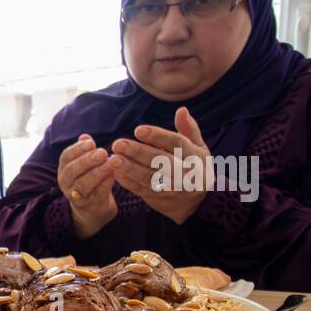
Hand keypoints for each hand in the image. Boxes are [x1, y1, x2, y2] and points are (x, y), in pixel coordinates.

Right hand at [57, 134, 117, 239]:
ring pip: (83, 185)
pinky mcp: (90, 205)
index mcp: (65, 168)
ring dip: (97, 173)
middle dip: (86, 161)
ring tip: (110, 163)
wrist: (92, 207)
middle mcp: (66, 183)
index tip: (91, 142)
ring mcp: (76, 196)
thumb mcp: (85, 164)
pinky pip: (97, 194)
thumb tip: (84, 136)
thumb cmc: (89, 179)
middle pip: (72, 171)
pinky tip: (114, 175)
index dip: (77, 149)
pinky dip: (105, 184)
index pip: (66, 157)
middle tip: (102, 152)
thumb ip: (84, 151)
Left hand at [109, 107, 211, 224]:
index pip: (176, 143)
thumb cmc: (194, 164)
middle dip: (138, 153)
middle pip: (160, 162)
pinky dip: (128, 182)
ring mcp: (170, 187)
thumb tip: (182, 110)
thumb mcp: (198, 146)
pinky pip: (141, 190)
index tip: (138, 130)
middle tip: (118, 144)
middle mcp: (184, 172)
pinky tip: (115, 172)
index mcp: (194, 156)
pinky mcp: (158, 197)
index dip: (157, 136)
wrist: (194, 201)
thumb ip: (189, 129)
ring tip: (113, 159)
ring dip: (129, 168)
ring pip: (148, 178)